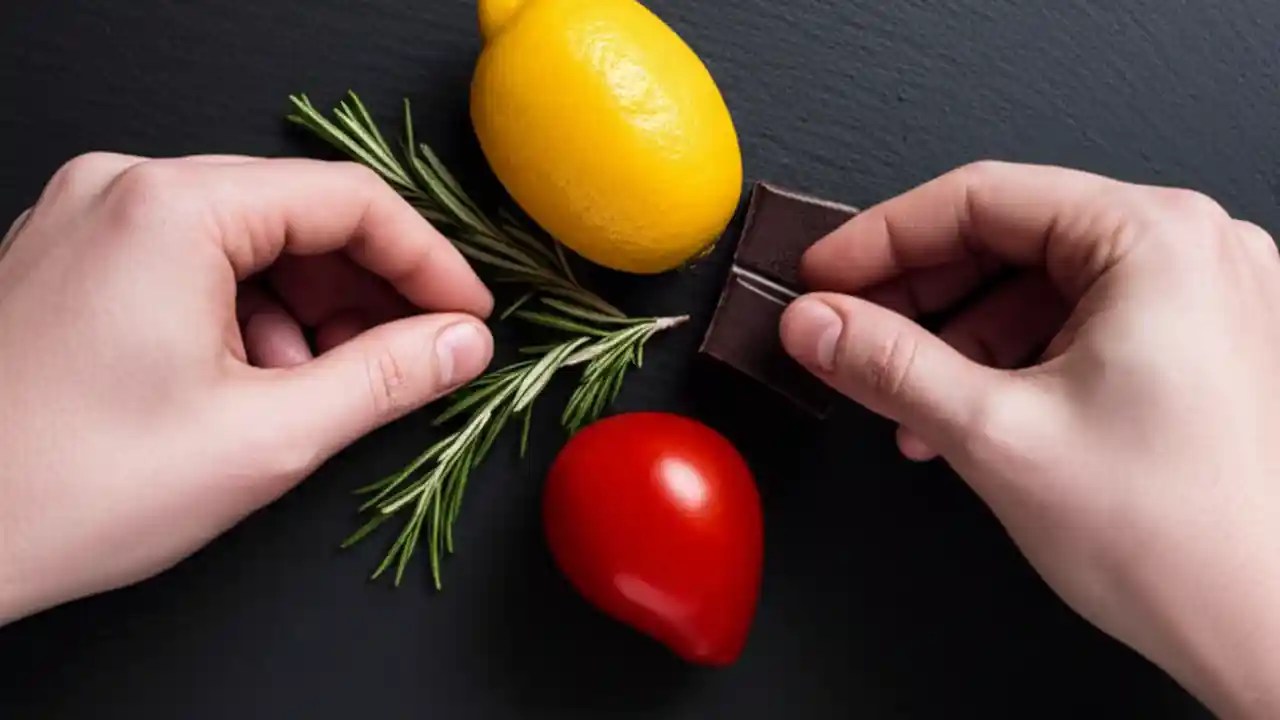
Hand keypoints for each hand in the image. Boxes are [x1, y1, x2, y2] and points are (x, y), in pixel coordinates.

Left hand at [0, 154, 493, 622]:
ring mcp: (90, 220)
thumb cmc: (71, 489)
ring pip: (247, 243)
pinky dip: (246, 316)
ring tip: (322, 389)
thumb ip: (385, 377)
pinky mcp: (73, 258)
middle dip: (366, 294)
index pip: (347, 201)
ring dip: (308, 312)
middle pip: (296, 217)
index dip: (427, 262)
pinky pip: (193, 263)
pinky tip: (256, 383)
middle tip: (413, 360)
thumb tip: (459, 345)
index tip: (467, 318)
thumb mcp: (266, 436)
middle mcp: (124, 190)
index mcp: (171, 208)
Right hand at [780, 162, 1279, 717]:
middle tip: (846, 329)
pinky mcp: (1198, 348)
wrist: (1262, 634)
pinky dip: (1011, 363)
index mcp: (1157, 240)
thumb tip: (816, 323)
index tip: (824, 275)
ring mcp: (1202, 300)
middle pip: (1010, 239)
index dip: (883, 237)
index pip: (982, 199)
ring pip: (1040, 288)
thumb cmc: (1178, 539)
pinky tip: (961, 413)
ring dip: (957, 341)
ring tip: (903, 400)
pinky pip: (1078, 326)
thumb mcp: (994, 435)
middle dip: (916, 296)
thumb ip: (887, 364)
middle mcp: (1192, 253)